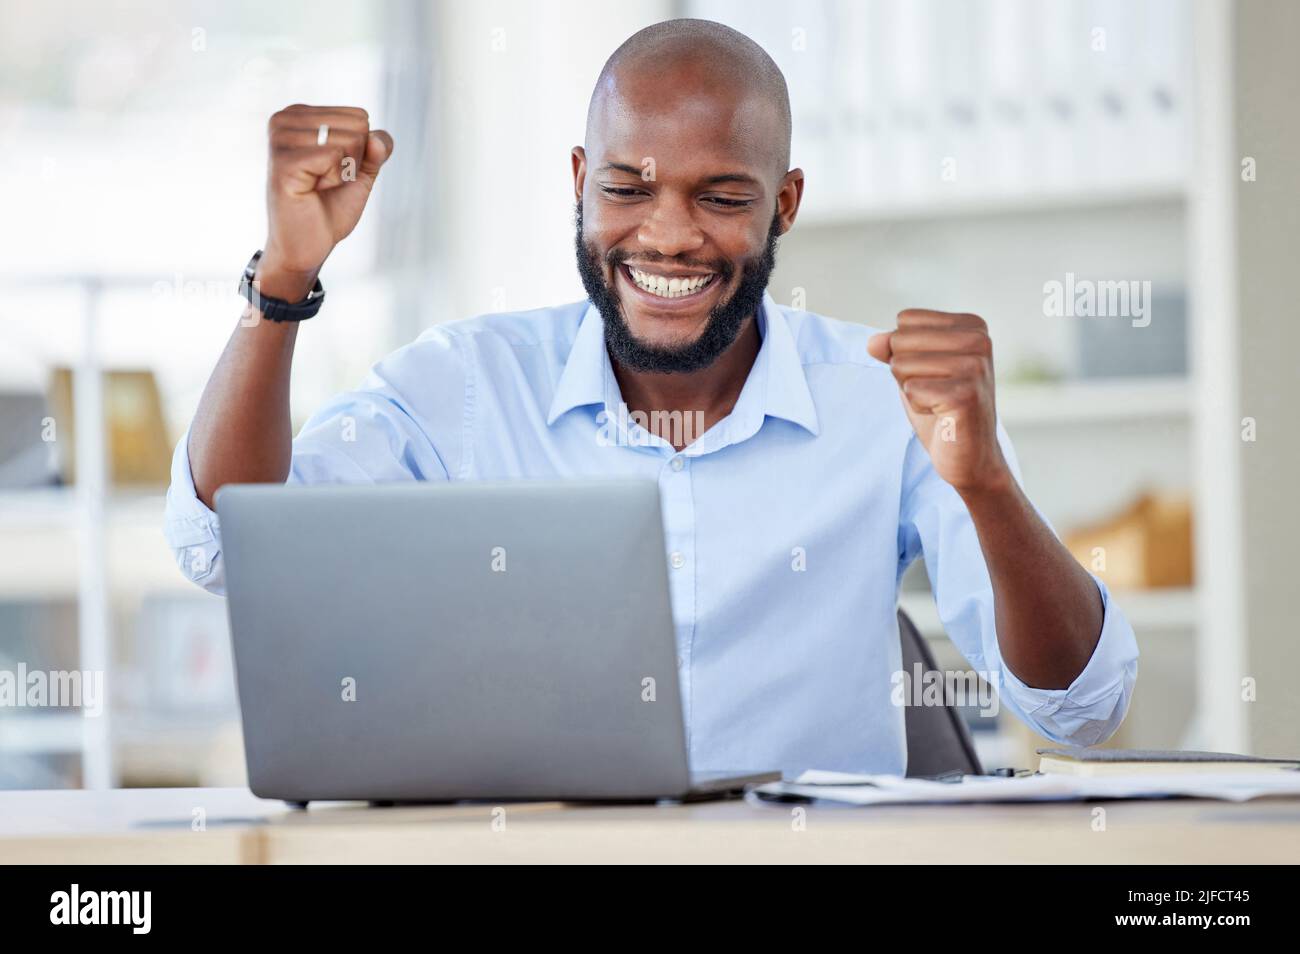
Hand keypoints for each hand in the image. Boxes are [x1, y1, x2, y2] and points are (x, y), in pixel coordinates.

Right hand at [261, 104, 393, 294]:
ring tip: (317, 186)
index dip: (359, 151)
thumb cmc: (329, 208)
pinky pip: (334, 155)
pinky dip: (334, 179)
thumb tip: (377, 138)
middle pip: (357, 125)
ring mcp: (280, 138)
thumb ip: (377, 149)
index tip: (333, 171)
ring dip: (342, 172)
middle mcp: (284, 119)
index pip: (359, 116)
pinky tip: (312, 190)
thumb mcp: (361, 172)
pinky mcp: (283, 160)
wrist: (307, 245)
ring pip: (349, 139)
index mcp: (300, 114)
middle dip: (353, 161)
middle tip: (326, 181)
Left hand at [867, 309, 1011, 495]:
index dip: (906, 352)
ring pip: (902, 364)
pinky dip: (919, 406)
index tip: (935, 375)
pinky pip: (911, 389)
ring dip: (912, 390)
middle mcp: (979, 340)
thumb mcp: (913, 370)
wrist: (970, 456)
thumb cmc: (941, 409)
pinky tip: (942, 415)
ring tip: (939, 403)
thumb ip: (893, 348)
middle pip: (900, 340)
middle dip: (905, 372)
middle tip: (935, 392)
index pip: (906, 320)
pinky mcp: (966, 394)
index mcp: (971, 326)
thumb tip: (873, 341)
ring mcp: (975, 366)